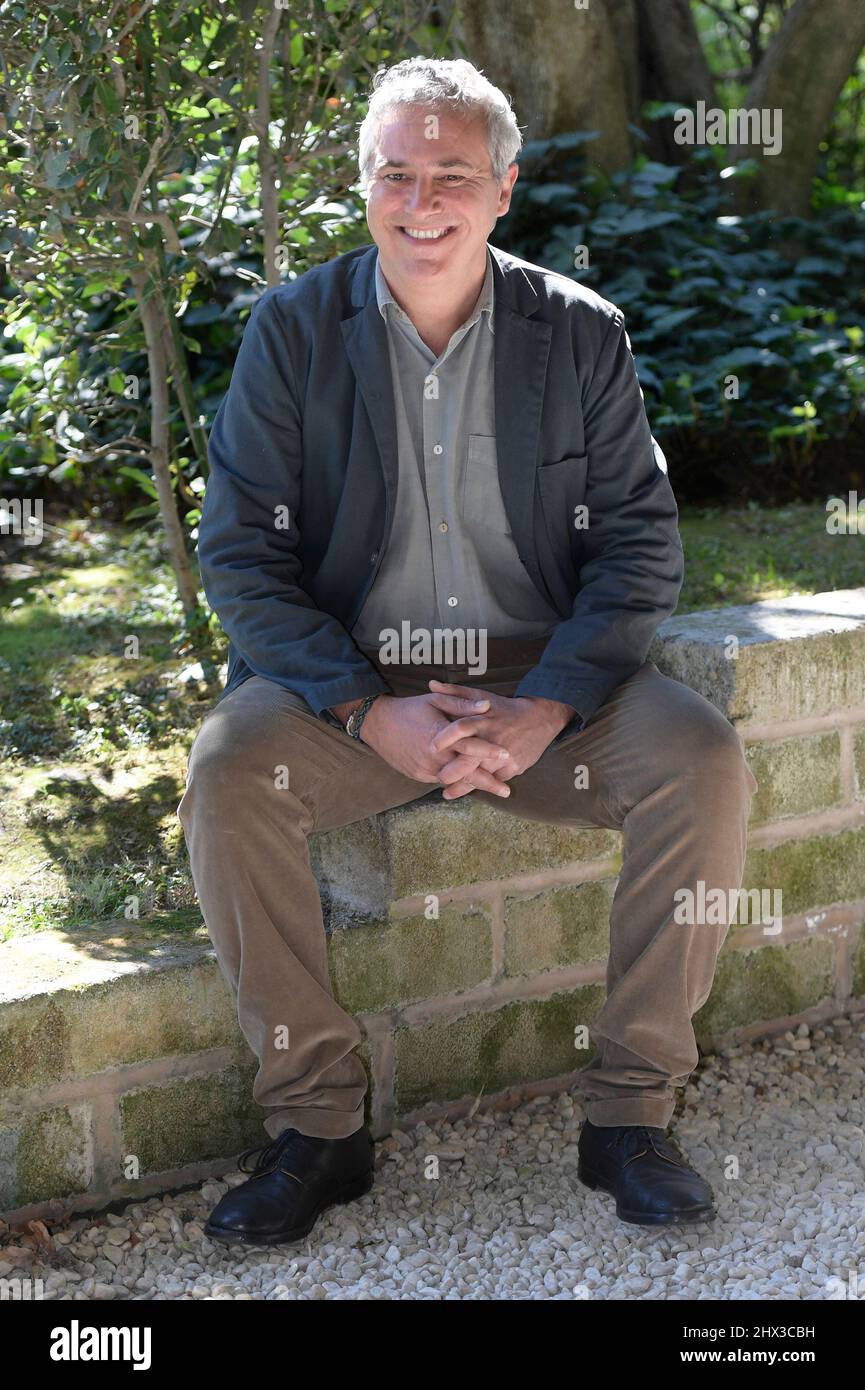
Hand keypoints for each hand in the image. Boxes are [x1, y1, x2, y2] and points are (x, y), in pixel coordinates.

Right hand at [358, 692, 514, 796]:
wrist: (378, 724)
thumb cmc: (410, 709)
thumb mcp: (436, 701)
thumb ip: (462, 705)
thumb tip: (487, 706)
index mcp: (440, 736)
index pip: (469, 746)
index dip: (489, 751)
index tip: (507, 755)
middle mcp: (433, 757)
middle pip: (465, 773)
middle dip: (488, 783)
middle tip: (507, 790)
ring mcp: (424, 769)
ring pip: (453, 781)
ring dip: (473, 786)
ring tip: (493, 790)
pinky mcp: (417, 775)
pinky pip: (440, 780)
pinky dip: (455, 782)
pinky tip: (469, 785)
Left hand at [425, 680, 574, 799]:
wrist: (540, 719)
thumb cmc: (504, 708)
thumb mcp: (482, 696)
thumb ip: (455, 692)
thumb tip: (431, 684)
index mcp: (483, 719)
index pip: (461, 728)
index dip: (445, 738)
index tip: (432, 747)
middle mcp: (493, 739)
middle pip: (468, 760)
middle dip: (451, 772)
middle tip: (439, 777)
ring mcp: (505, 756)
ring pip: (480, 776)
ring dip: (463, 786)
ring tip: (447, 793)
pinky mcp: (514, 768)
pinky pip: (494, 780)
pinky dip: (481, 785)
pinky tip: (469, 790)